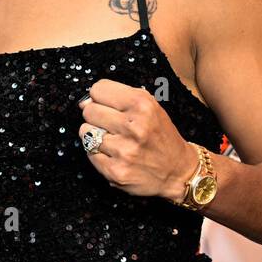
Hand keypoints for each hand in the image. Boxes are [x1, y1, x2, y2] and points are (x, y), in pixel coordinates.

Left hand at [77, 79, 197, 201]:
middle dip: (97, 116)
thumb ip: (119, 98)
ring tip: (114, 139)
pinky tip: (113, 154)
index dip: (100, 97)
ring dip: (95, 135)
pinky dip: (97, 152)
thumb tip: (84, 101)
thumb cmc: (160, 136)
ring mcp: (123, 150)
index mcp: (143, 105)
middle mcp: (134, 126)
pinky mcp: (114, 170)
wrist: (177, 171)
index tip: (108, 105)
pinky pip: (89, 152)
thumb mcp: (150, 107)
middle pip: (89, 110)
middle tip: (112, 124)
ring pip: (85, 131)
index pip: (98, 89)